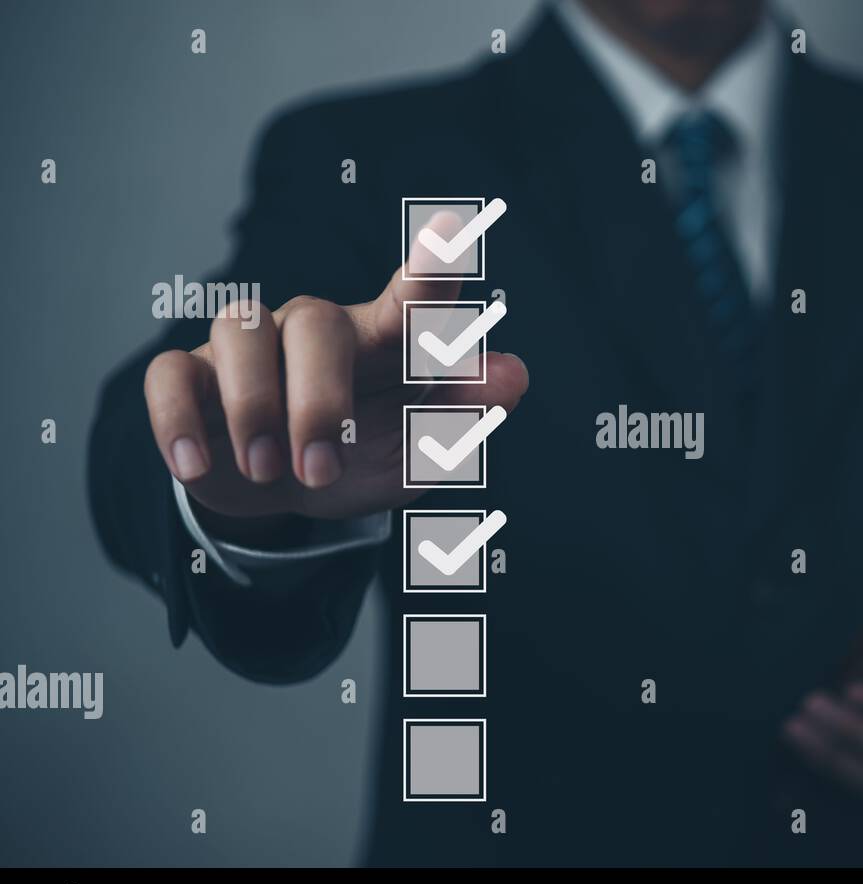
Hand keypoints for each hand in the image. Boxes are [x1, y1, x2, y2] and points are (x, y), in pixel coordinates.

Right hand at [143, 213, 527, 532]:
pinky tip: (200, 468)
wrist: (280, 493)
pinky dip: (179, 423)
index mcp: (380, 342)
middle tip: (320, 467)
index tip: (454, 233)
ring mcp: (247, 348)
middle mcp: (313, 330)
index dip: (431, 269)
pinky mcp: (189, 376)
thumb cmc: (358, 453)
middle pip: (313, 324)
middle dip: (315, 400)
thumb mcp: (412, 452)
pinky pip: (169, 376)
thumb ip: (459, 417)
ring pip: (238, 334)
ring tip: (269, 474)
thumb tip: (514, 377)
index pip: (411, 300)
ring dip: (253, 409)